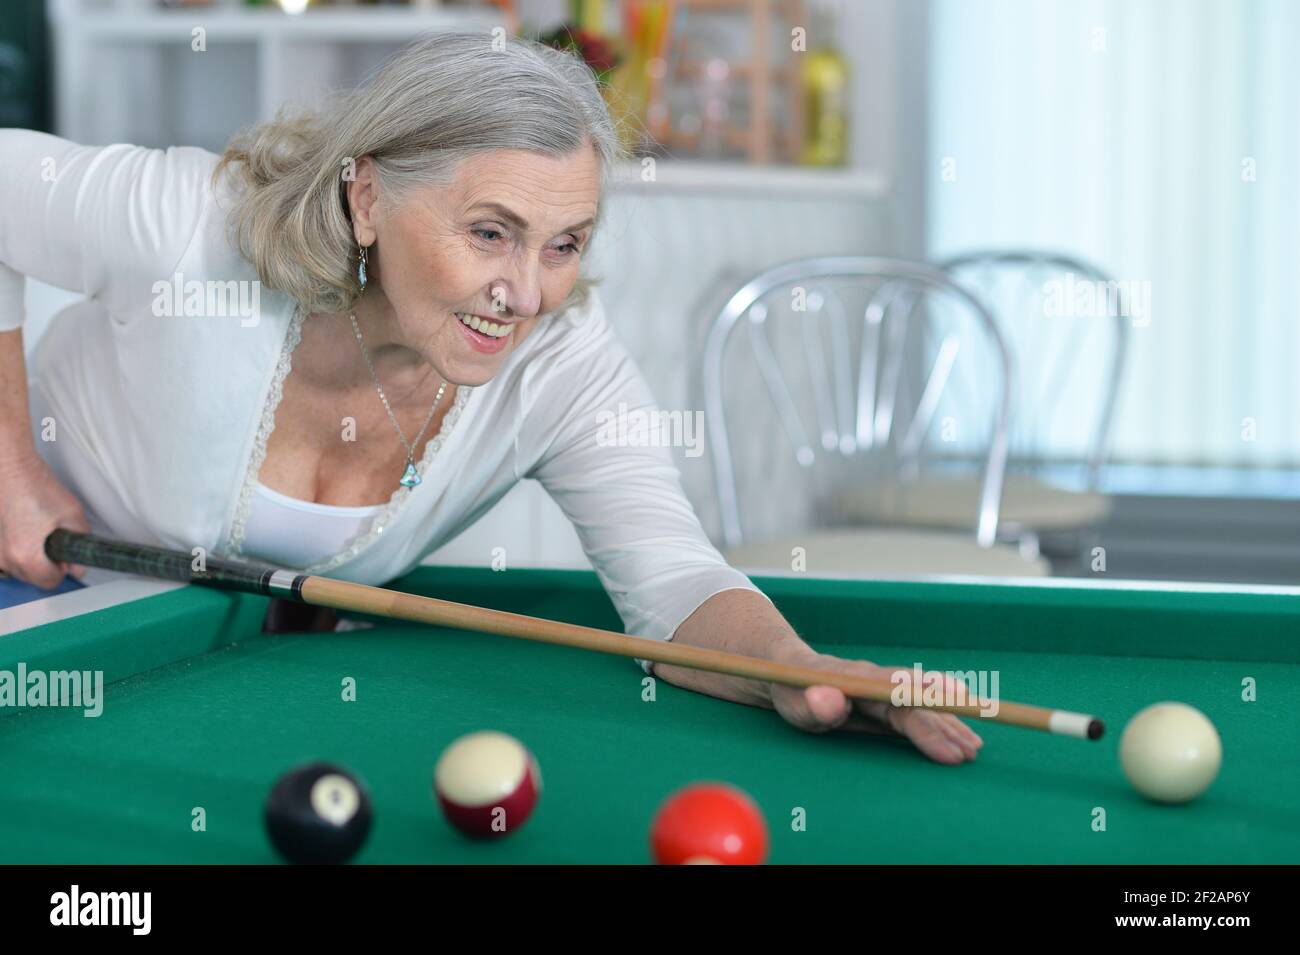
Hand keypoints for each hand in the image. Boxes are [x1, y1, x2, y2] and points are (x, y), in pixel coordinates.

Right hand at [0, 455, 89, 588]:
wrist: (9, 467)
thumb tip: (78, 566)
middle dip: (45, 564)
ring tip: (37, 531)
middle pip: (31, 577)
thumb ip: (81, 544)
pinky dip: (15, 547)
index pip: (49, 581)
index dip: (62, 568)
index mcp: (26, 555)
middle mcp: (4, 557)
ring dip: (29, 556)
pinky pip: (5, 554)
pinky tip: (24, 529)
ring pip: (16, 567)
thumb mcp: (72, 515)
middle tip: (53, 539)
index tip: (64, 555)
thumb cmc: (35, 486)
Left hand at [768, 645, 983, 764]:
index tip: (946, 707)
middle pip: (918, 702)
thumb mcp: (794, 699)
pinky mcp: (890, 705)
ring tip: (975, 749)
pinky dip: (946, 724)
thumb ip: (813, 701)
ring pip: (926, 708)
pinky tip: (967, 736)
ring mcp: (888, 692)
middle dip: (943, 725)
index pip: (895, 689)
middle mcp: (880, 682)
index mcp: (860, 678)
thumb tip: (829, 700)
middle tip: (967, 753)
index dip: (921, 700)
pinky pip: (924, 713)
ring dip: (952, 726)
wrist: (791, 671)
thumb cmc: (792, 689)